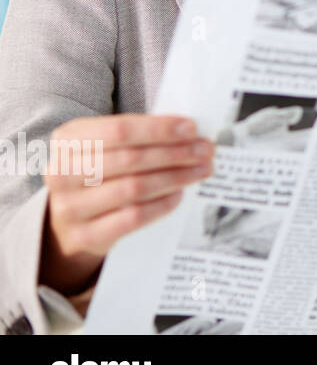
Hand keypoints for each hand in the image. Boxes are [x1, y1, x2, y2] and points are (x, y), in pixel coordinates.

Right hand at [41, 114, 212, 299]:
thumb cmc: (100, 172)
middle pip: (130, 159)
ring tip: (200, 171)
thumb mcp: (106, 146)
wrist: (70, 221)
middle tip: (206, 151)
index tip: (192, 128)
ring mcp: (69, 207)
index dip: (159, 129)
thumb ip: (140, 136)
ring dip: (175, 178)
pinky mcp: (84, 235)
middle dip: (175, 153)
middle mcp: (61, 172)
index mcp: (68, 139)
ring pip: (133, 188)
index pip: (119, 129)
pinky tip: (179, 195)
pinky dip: (161, 205)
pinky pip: (132, 218)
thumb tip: (189, 133)